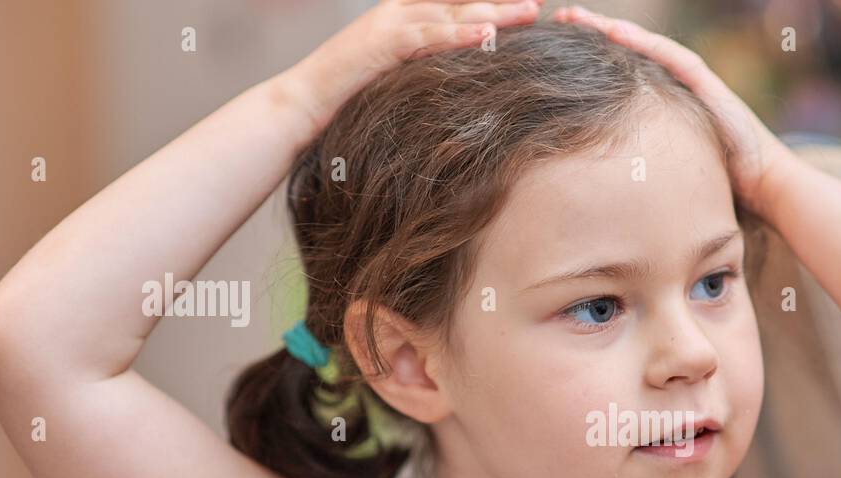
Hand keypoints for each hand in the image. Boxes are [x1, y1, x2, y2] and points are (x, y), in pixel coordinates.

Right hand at [285, 0, 544, 136]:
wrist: (302, 103)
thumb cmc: (349, 98)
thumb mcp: (396, 79)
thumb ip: (426, 71)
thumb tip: (462, 83)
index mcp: (404, 16)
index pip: (455, 2)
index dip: (487, 1)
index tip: (524, 3)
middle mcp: (399, 11)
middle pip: (461, 1)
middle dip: (500, 1)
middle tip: (538, 3)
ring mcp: (390, 24)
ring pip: (452, 12)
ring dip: (494, 13)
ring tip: (530, 11)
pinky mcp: (382, 44)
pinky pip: (428, 38)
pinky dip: (458, 35)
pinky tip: (486, 35)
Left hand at [553, 4, 794, 220]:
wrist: (764, 183)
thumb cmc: (722, 184)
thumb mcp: (670, 171)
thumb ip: (643, 166)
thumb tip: (606, 184)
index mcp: (666, 102)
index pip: (626, 70)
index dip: (596, 55)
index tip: (562, 44)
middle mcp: (678, 85)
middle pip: (631, 51)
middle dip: (596, 32)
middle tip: (562, 16)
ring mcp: (693, 81)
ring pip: (646, 46)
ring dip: (612, 30)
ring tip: (580, 16)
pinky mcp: (706, 85)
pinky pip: (669, 58)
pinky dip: (642, 43)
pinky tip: (616, 32)